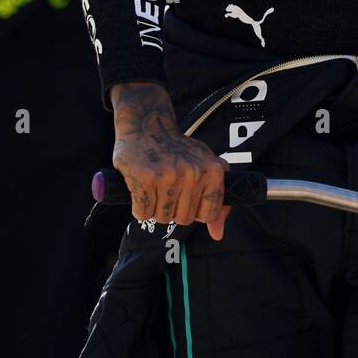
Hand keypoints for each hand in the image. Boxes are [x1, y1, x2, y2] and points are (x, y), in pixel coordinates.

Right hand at [109, 81, 231, 239]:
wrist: (148, 124)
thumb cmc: (178, 149)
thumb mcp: (206, 165)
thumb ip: (215, 198)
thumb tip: (217, 234)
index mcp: (213, 171)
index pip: (208, 214)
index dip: (195, 210)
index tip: (186, 197)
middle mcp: (193, 174)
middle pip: (183, 219)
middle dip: (173, 209)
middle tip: (167, 189)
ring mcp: (169, 177)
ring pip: (162, 218)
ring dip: (155, 208)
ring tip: (155, 187)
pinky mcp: (145, 179)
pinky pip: (143, 213)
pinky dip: (139, 207)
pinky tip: (142, 189)